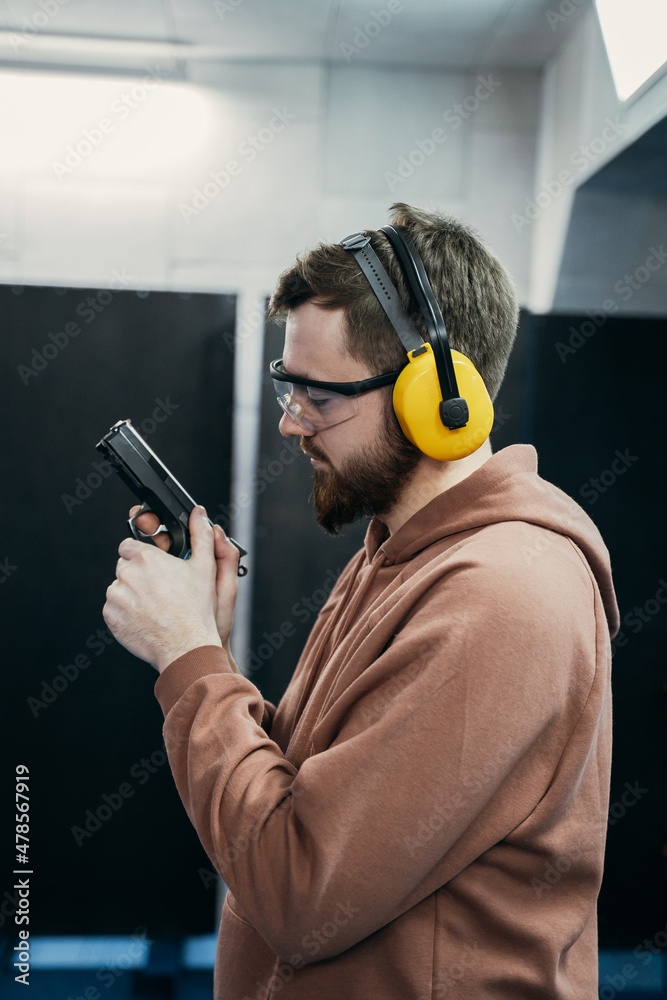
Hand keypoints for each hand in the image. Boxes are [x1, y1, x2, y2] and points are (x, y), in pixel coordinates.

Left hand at [103, 506, 230, 672]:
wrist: (186, 646)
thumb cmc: (197, 609)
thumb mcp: (205, 567)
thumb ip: (201, 535)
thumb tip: (199, 514)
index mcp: (146, 558)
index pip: (129, 545)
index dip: (143, 555)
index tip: (154, 566)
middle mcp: (127, 574)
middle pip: (124, 566)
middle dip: (138, 574)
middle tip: (159, 589)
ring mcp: (116, 596)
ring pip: (118, 587)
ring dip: (131, 593)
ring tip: (154, 606)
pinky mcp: (110, 616)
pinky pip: (113, 608)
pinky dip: (125, 612)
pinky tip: (145, 618)